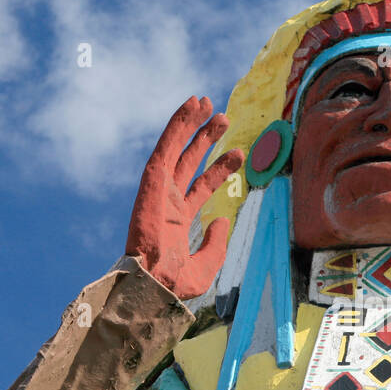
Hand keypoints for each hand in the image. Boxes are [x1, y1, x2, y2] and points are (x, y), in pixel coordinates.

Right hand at [125, 95, 244, 298]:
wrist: (153, 287)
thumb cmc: (174, 285)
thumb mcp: (206, 265)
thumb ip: (216, 243)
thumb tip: (223, 219)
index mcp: (179, 219)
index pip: (202, 186)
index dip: (219, 168)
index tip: (238, 153)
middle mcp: (169, 201)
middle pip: (190, 161)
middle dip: (205, 138)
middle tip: (223, 117)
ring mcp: (160, 190)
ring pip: (177, 149)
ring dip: (191, 125)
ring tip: (208, 102)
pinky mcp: (152, 183)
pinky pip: (166, 148)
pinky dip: (177, 125)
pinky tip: (190, 106)